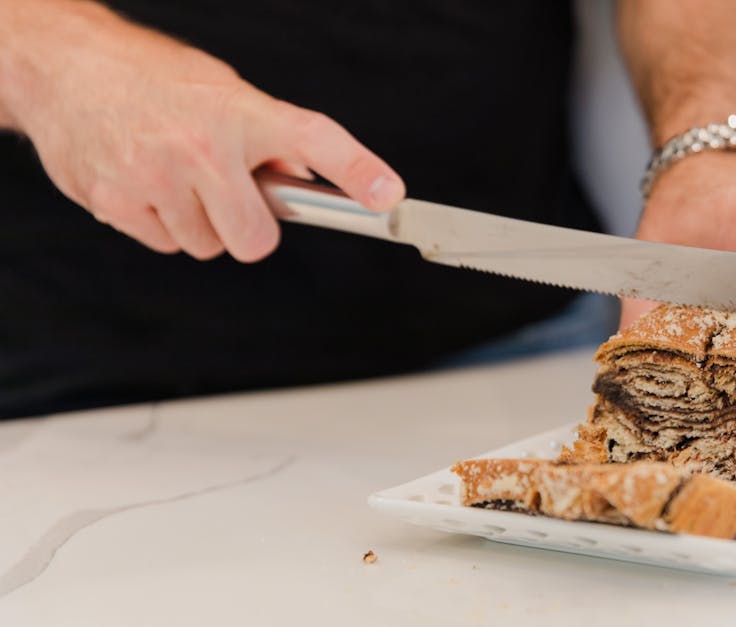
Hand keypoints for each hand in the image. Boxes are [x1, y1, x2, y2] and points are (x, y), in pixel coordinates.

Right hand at [0, 1, 403, 261]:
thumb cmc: (151, 79)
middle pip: (255, 240)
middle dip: (248, 227)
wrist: (64, 66)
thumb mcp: (222, 90)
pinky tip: (147, 184)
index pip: (314, 138)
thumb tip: (305, 184)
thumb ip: (267, 137)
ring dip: (201, 223)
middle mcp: (201, 147)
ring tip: (179, 177)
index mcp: (238, 111)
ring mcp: (156, 179)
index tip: (388, 195)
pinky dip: (161, 223)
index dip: (357, 169)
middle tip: (233, 197)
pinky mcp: (117, 203)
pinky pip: (165, 243)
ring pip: (207, 246)